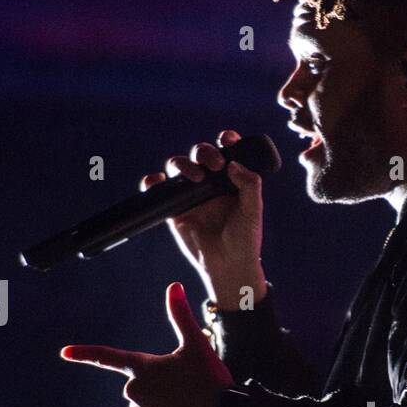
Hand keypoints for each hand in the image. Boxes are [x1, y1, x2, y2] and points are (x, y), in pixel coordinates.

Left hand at [60, 282, 233, 406]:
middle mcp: (134, 390)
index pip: (106, 357)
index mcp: (142, 366)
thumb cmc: (211, 378)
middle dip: (154, 390)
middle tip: (183, 390)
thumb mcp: (197, 344)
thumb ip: (180, 315)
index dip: (84, 354)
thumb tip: (174, 285)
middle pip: (136, 388)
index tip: (64, 353)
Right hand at [141, 127, 266, 310]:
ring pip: (179, 167)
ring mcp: (191, 194)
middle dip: (205, 152)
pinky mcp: (175, 209)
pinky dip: (153, 182)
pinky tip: (158, 181)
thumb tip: (233, 164)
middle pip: (200, 154)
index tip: (228, 141)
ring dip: (183, 164)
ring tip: (196, 178)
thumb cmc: (245, 240)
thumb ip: (249, 185)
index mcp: (231, 179)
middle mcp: (210, 183)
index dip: (226, 140)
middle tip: (215, 166)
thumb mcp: (253, 211)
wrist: (229, 266)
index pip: (226, 151)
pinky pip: (159, 190)